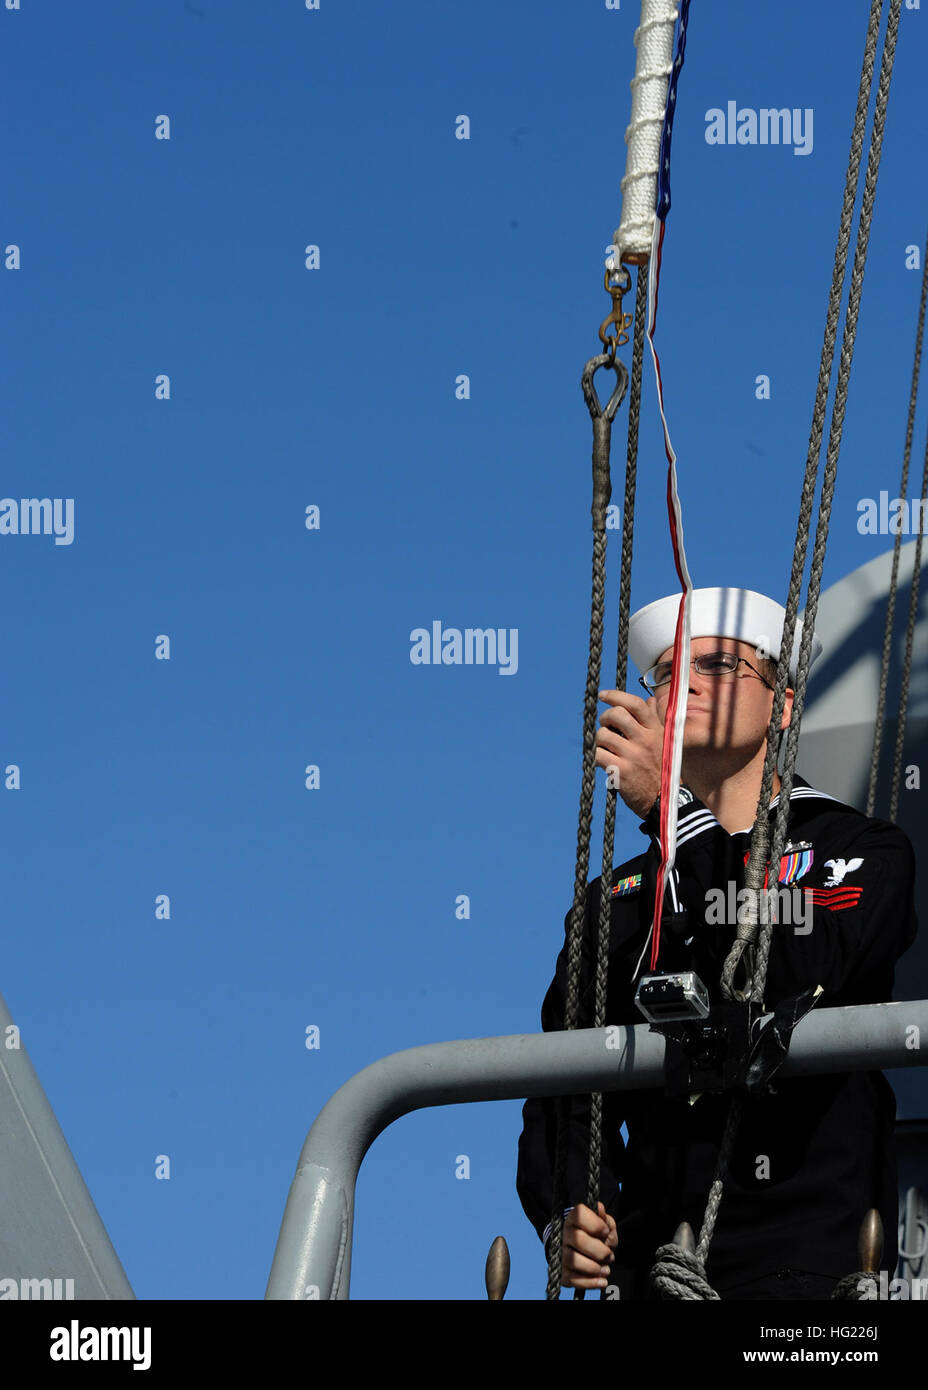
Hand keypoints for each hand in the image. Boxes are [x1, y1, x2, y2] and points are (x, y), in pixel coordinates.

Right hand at [560, 1202, 617, 1289]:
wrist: (581, 1252)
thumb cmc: (595, 1237)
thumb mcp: (604, 1226)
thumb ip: (604, 1219)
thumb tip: (600, 1208)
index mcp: (573, 1218)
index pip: (579, 1214)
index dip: (595, 1224)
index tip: (605, 1232)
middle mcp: (564, 1234)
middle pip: (579, 1240)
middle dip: (599, 1251)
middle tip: (609, 1256)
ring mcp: (560, 1254)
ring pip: (574, 1260)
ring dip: (595, 1268)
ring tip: (605, 1269)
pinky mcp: (561, 1272)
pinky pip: (573, 1279)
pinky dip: (590, 1282)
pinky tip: (601, 1280)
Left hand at [595, 689, 663, 816]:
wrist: (666, 801)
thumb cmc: (663, 769)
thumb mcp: (666, 742)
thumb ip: (655, 720)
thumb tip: (648, 701)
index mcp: (656, 730)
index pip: (635, 704)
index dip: (615, 696)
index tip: (603, 696)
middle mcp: (645, 740)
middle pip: (616, 715)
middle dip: (604, 718)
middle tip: (606, 727)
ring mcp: (633, 755)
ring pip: (602, 735)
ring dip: (599, 740)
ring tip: (607, 748)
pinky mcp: (621, 771)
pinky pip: (597, 754)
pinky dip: (596, 756)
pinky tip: (604, 761)